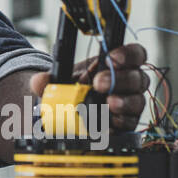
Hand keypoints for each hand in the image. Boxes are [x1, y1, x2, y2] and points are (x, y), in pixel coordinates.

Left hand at [29, 42, 148, 133]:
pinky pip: (130, 123)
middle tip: (98, 83)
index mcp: (117, 64)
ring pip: (138, 101)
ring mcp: (130, 104)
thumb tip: (39, 82)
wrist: (67, 110)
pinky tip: (109, 121)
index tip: (111, 57)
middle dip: (120, 79)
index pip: (136, 54)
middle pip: (139, 78)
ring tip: (108, 104)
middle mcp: (129, 83)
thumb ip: (47, 79)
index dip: (129, 54)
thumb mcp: (58, 79)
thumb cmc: (72, 87)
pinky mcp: (126, 124)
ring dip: (124, 102)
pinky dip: (120, 122)